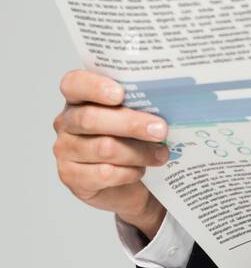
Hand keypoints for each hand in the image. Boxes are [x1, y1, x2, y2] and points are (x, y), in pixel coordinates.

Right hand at [52, 70, 168, 239]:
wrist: (128, 183)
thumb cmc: (131, 140)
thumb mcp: (135, 116)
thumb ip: (140, 104)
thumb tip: (167, 100)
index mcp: (79, 98)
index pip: (74, 84)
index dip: (94, 87)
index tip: (120, 93)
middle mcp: (66, 122)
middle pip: (91, 119)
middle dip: (131, 124)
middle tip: (160, 129)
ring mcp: (65, 150)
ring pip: (103, 148)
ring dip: (138, 152)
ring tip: (161, 154)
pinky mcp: (72, 177)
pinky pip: (103, 173)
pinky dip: (128, 172)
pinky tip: (140, 170)